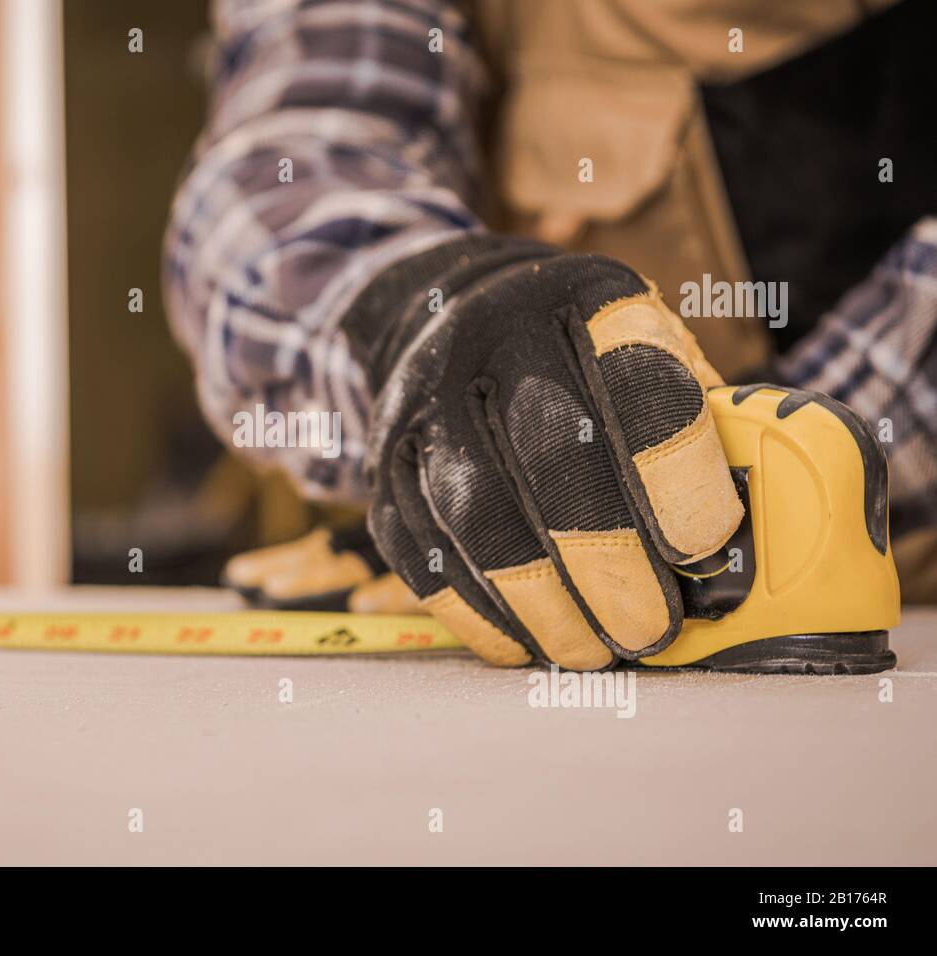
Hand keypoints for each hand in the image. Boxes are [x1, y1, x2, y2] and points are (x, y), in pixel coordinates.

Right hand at [365, 252, 742, 668]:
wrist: (444, 311)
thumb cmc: (577, 356)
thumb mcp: (648, 351)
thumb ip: (697, 427)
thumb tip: (746, 546)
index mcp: (586, 299)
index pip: (637, 378)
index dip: (676, 471)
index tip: (706, 548)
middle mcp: (494, 336)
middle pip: (551, 453)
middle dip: (606, 558)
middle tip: (648, 630)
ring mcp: (423, 398)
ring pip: (475, 509)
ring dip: (538, 599)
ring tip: (587, 652)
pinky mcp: (382, 460)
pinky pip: (419, 548)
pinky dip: (473, 609)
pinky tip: (521, 641)